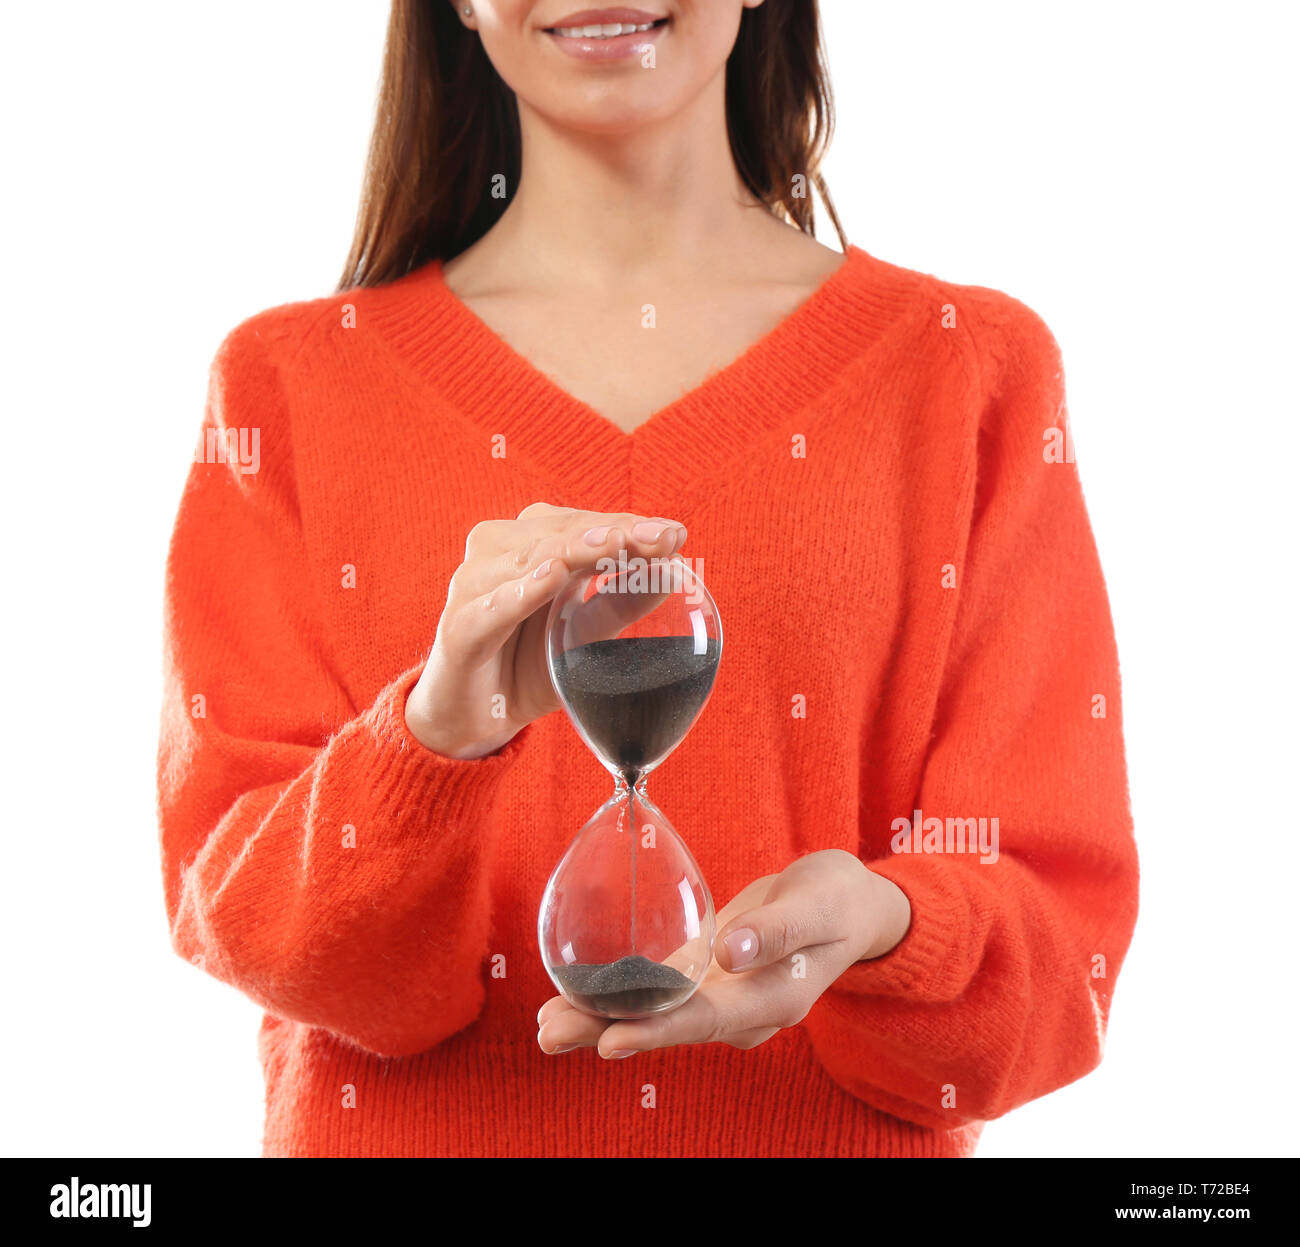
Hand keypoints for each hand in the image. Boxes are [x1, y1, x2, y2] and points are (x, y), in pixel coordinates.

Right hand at [405, 502, 686, 758]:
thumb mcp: (586, 634)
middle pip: (563, 531)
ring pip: (530, 556)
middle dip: (614, 533)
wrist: (473, 717)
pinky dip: (523, 590)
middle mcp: (501, 551)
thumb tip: (674, 570)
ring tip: (616, 545)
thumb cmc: (528, 664)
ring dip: (575, 549)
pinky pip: (495, 604)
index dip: (631, 525)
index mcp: (534, 544)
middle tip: (662, 538)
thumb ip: (622, 602)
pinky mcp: (459, 624)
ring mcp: (475, 584)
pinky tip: (552, 576)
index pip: (587, 524)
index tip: (676, 534)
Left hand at [536, 849, 911, 1058]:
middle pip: (668, 1026)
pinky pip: (656, 995)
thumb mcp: (819, 905)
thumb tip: (729, 953)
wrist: (846, 906)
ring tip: (546, 1023)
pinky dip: (616, 997)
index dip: (657, 1031)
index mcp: (773, 1000)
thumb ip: (778, 930)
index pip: (707, 1021)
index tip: (610, 1039)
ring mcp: (720, 999)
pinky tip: (575, 998)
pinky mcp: (704, 979)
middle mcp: (740, 1012)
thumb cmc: (836, 901)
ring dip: (599, 1020)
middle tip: (549, 1032)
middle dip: (606, 1033)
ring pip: (654, 1015)